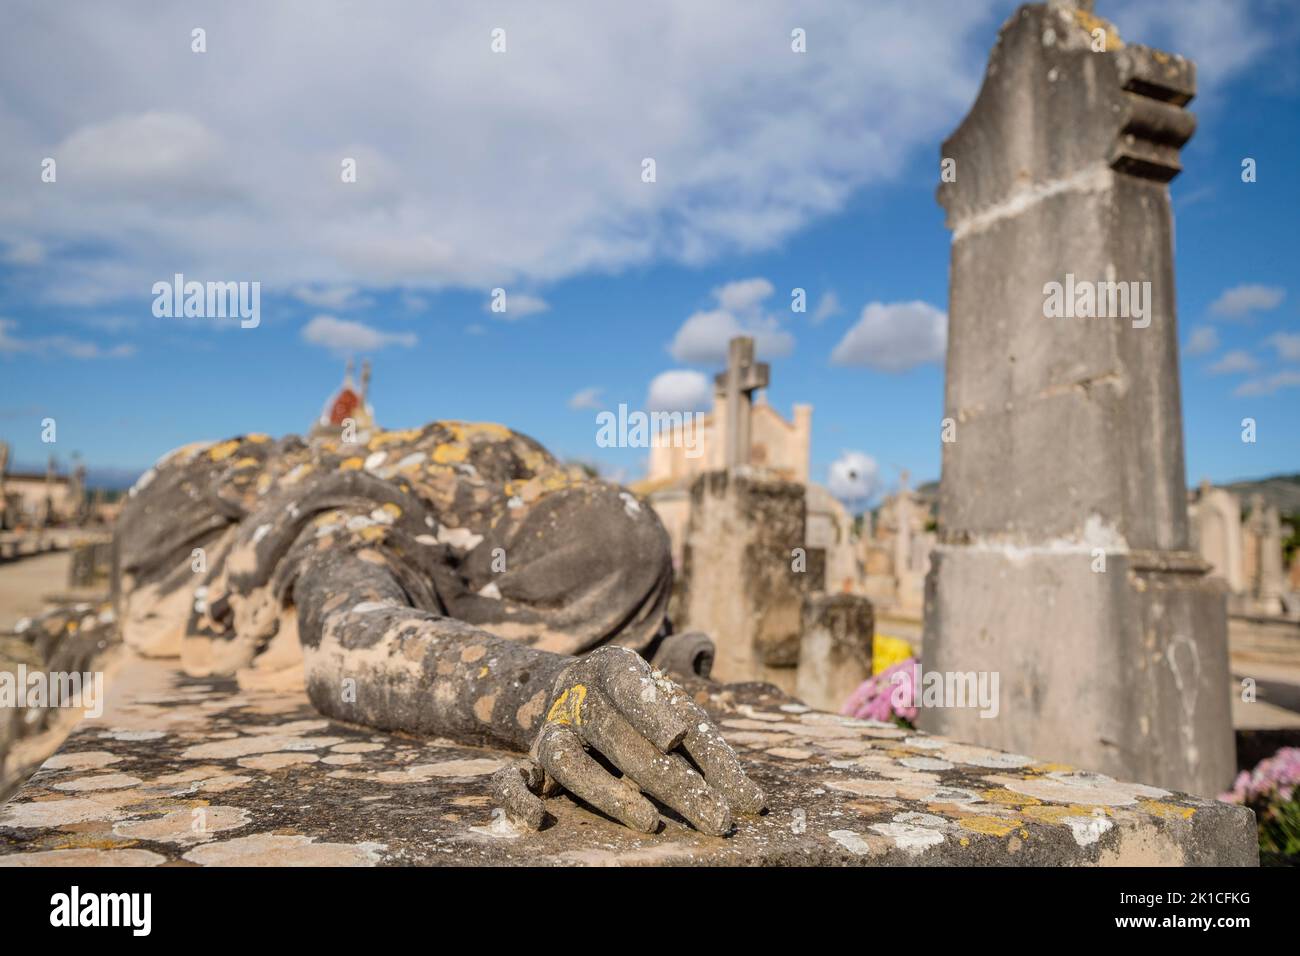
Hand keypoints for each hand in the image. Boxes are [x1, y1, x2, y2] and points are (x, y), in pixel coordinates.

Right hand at [493, 646, 764, 835]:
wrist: (572, 688)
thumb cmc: (640, 707)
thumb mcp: (674, 709)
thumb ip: (711, 751)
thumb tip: (755, 803)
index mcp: (614, 669)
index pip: (633, 688)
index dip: (652, 710)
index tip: (680, 736)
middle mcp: (579, 697)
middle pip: (620, 740)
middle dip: (672, 781)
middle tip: (716, 819)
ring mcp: (551, 730)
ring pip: (568, 760)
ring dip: (606, 791)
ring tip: (651, 822)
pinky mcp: (530, 763)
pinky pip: (508, 779)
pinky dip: (515, 797)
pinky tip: (538, 818)